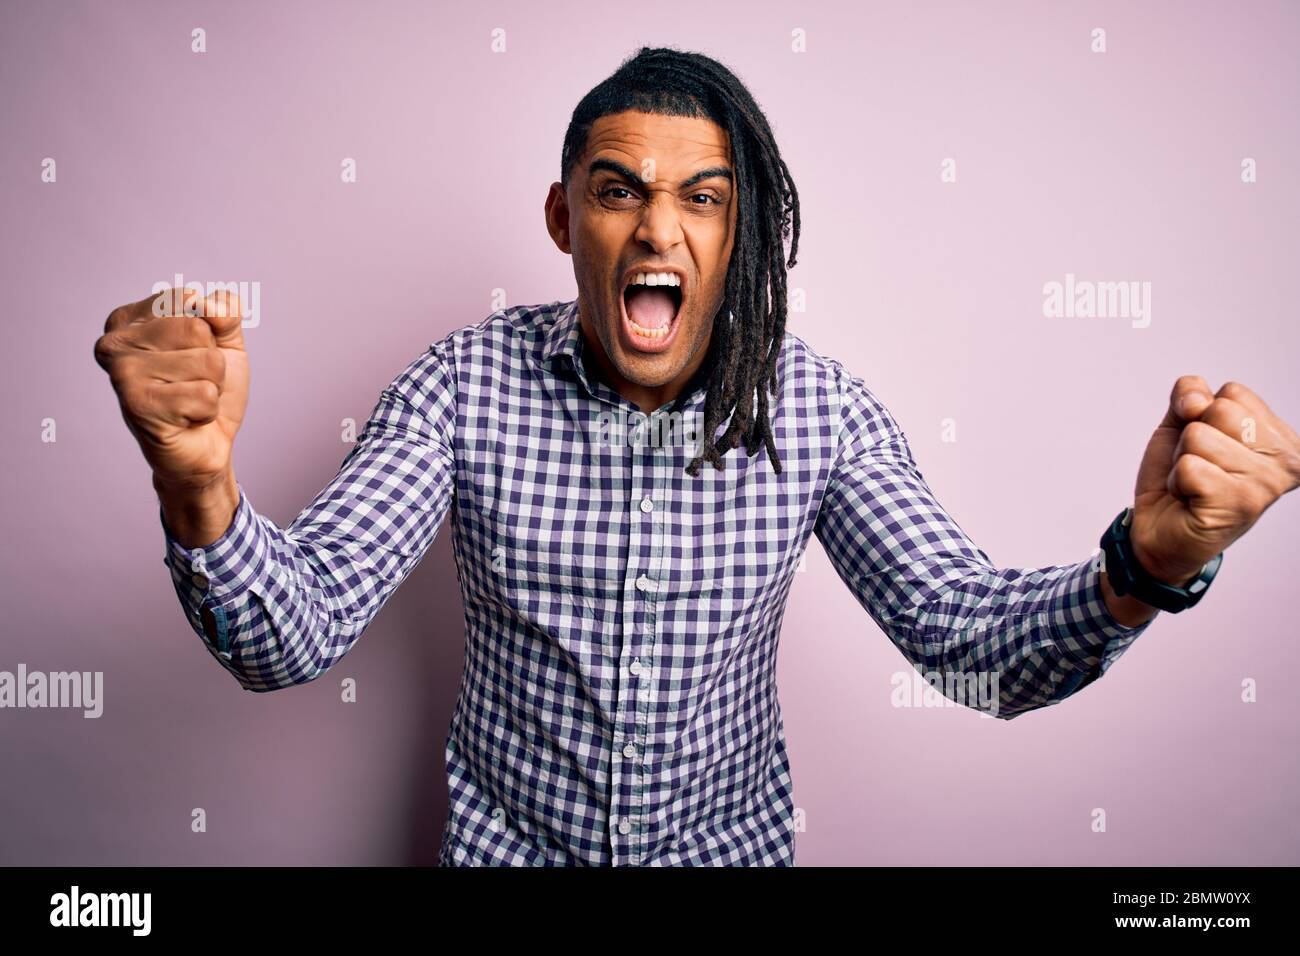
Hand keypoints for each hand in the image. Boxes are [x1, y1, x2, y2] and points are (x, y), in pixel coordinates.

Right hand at [94, 287, 247, 489]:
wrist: (205, 446)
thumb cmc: (206, 389)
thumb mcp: (225, 342)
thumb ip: (225, 312)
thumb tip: (210, 307)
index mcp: (128, 319)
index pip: (189, 299)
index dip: (209, 332)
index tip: (190, 355)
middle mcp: (114, 343)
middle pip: (198, 329)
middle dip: (212, 362)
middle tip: (192, 384)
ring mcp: (122, 374)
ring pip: (207, 362)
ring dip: (212, 387)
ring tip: (189, 401)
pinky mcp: (137, 406)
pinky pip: (205, 395)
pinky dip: (207, 411)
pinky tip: (185, 420)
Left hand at [1128, 375, 1299, 586]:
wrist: (1158, 530)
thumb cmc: (1181, 476)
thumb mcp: (1182, 423)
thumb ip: (1190, 394)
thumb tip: (1197, 402)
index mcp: (1282, 438)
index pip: (1233, 392)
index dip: (1203, 416)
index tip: (1210, 450)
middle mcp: (1286, 461)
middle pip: (1219, 410)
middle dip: (1192, 436)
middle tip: (1200, 468)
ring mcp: (1265, 484)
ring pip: (1198, 435)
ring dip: (1183, 460)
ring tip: (1195, 484)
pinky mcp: (1239, 504)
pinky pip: (1189, 465)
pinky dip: (1178, 481)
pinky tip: (1190, 499)